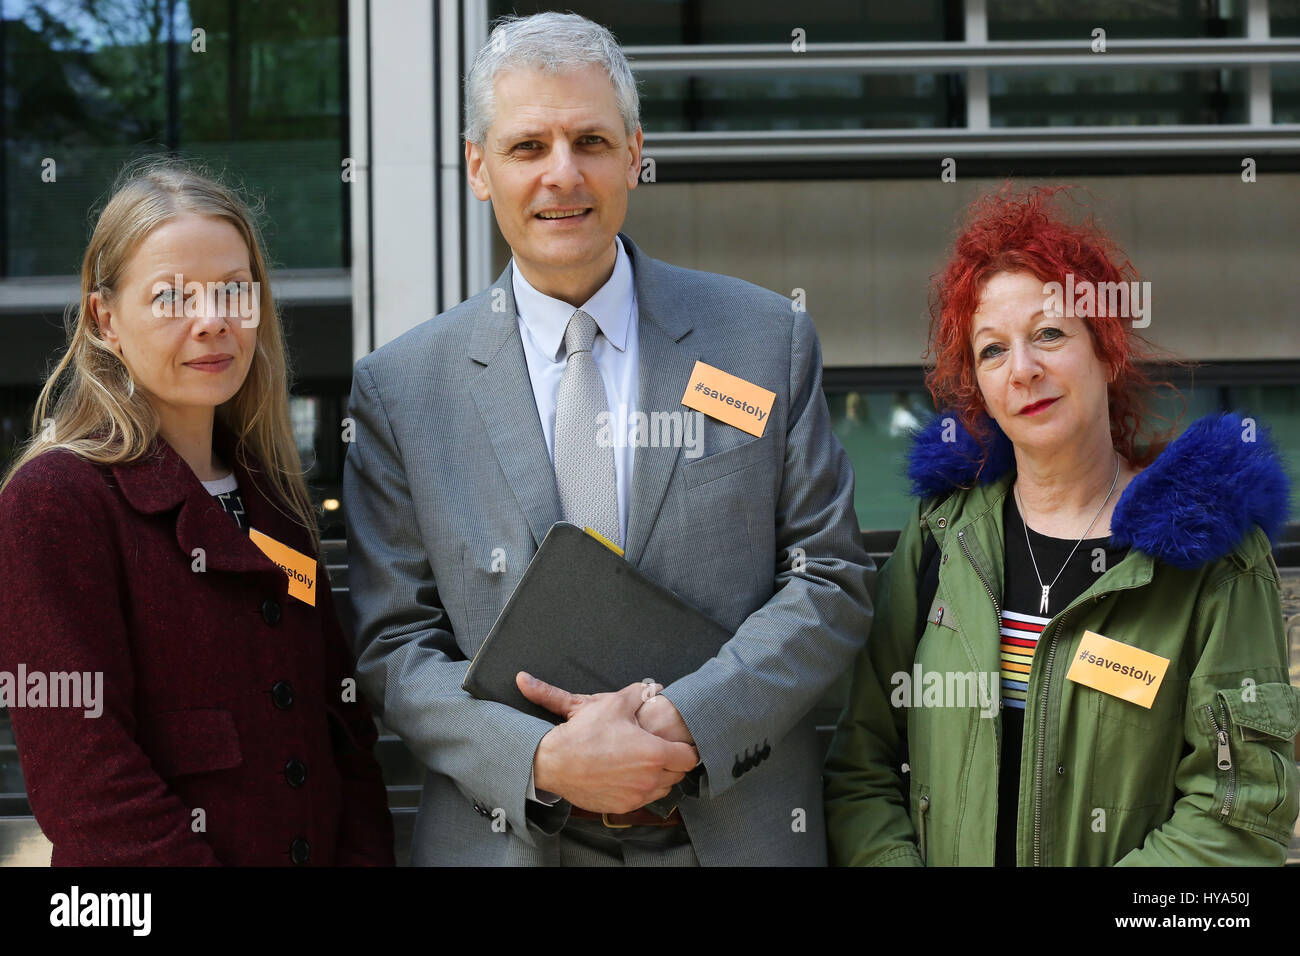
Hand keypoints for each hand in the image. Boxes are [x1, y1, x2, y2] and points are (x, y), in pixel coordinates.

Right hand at [518, 672, 698, 812]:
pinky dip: (641, 789)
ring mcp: (635, 796)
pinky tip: (628, 775)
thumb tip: (655, 687)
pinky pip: (642, 800)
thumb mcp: (613, 704)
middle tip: (660, 749)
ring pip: (662, 790)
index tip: (679, 743)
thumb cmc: (584, 733)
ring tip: (644, 762)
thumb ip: (639, 693)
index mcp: (653, 753)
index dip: (687, 748)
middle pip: (678, 775)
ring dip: (659, 777)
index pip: (689, 758)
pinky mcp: (621, 807)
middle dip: (673, 763)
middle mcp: (649, 779)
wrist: (554, 763)